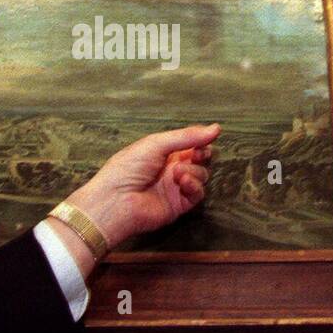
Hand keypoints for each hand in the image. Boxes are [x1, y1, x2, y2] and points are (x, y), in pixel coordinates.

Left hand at [62, 123, 219, 258]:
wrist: (116, 201)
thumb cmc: (127, 169)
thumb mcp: (156, 144)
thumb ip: (186, 137)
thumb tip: (216, 128)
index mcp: (161, 151)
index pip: (189, 143)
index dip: (200, 140)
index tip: (208, 137)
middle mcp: (170, 168)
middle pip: (199, 158)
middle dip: (201, 154)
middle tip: (196, 154)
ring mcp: (175, 186)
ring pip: (201, 174)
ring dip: (194, 171)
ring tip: (176, 173)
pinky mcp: (179, 204)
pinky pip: (198, 193)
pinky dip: (194, 186)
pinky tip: (183, 183)